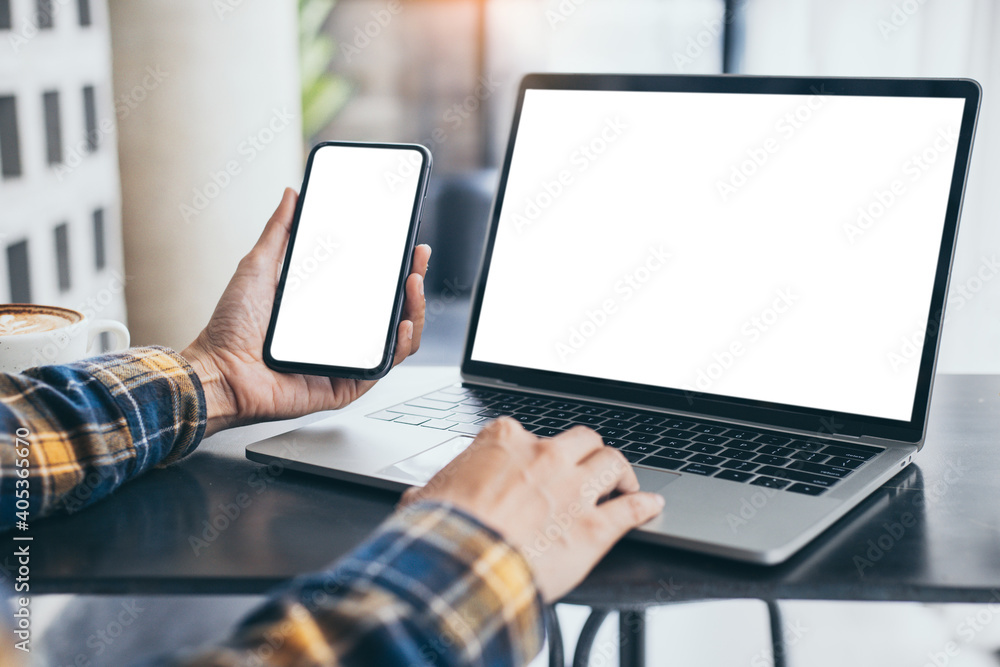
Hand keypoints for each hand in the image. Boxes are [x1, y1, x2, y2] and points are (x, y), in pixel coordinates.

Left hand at [182, 188, 430, 435]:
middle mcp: (339, 335)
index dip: (395, 267)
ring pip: (395, 340)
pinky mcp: (344, 386)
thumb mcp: (258, 267)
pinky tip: (401, 326)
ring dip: (413, 312)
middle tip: (416, 260)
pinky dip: (398, 347)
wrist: (217, 370)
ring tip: (412, 287)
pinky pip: (382, 368)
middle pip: (392, 311)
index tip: (407, 244)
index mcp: (325, 308)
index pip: (372, 286)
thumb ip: (278, 232)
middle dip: (413, 284)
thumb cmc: (230, 329)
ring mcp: (344, 360)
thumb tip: (290, 196)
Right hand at [401, 418, 664, 600]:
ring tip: (623, 481)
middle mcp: (545, 456)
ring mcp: (574, 489)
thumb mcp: (425, 496)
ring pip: (613, 462)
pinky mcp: (594, 528)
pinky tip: (651, 505)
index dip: (531, 450)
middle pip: (582, 438)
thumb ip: (434, 488)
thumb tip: (419, 496)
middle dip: (586, 451)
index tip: (531, 462)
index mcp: (503, 441)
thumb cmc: (442, 532)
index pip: (526, 431)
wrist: (461, 566)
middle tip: (586, 466)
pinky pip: (631, 509)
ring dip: (620, 471)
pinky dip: (645, 505)